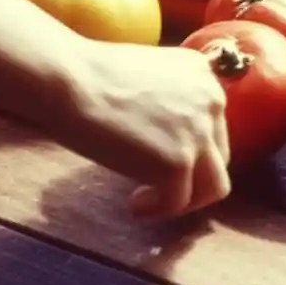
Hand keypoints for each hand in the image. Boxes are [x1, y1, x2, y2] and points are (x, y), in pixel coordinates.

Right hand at [59, 41, 230, 217]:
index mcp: (203, 76)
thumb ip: (170, 99)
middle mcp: (211, 100)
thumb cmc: (88, 76)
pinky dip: (158, 209)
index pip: (214, 126)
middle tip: (156, 184)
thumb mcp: (147, 75)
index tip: (161, 160)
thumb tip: (169, 137)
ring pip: (213, 186)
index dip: (191, 150)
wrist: (67, 80)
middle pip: (218, 157)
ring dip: (184, 199)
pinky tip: (134, 205)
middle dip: (191, 177)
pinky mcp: (178, 162)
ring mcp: (198, 133)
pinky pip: (179, 202)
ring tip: (150, 200)